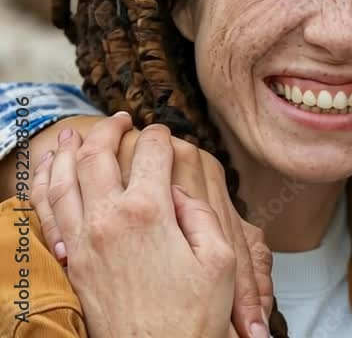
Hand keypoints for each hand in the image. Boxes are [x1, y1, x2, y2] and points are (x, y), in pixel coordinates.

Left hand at [29, 115, 272, 337]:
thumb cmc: (193, 317)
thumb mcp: (219, 259)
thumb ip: (201, 216)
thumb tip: (178, 195)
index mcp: (150, 213)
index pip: (151, 155)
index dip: (159, 137)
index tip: (163, 133)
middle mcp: (109, 220)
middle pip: (98, 158)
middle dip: (108, 131)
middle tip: (120, 120)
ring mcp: (84, 242)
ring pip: (63, 181)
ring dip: (67, 152)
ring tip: (72, 135)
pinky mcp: (73, 263)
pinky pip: (48, 214)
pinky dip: (45, 188)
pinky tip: (49, 178)